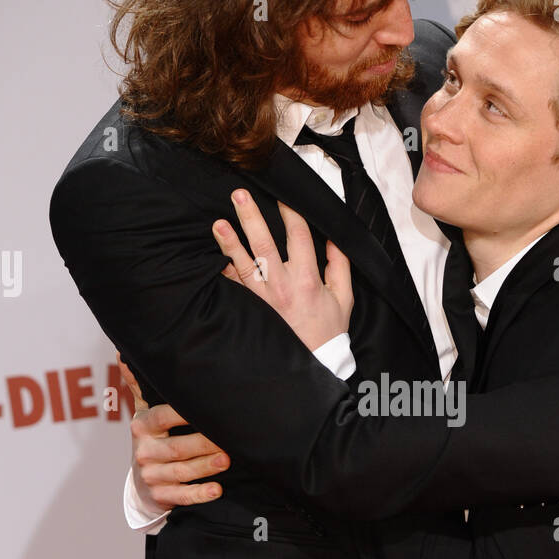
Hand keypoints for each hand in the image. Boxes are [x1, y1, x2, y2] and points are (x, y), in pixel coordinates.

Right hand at [118, 355, 230, 510]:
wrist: (142, 481)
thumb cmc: (152, 438)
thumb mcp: (144, 412)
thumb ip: (140, 385)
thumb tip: (123, 351)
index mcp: (142, 427)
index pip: (161, 417)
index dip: (182, 412)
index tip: (206, 405)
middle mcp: (144, 452)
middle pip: (176, 448)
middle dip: (203, 444)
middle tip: (228, 439)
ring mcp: (152, 476)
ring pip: (181, 472)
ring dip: (205, 467)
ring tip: (227, 460)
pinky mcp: (161, 496)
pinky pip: (182, 497)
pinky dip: (199, 494)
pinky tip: (217, 490)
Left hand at [213, 190, 352, 351]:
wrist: (313, 364)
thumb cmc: (328, 330)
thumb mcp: (343, 296)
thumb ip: (339, 264)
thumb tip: (333, 237)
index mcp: (308, 280)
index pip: (298, 237)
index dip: (290, 212)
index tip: (282, 195)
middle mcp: (283, 286)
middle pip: (264, 244)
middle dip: (251, 218)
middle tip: (239, 195)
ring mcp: (264, 299)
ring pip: (244, 265)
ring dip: (229, 243)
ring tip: (217, 224)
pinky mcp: (251, 310)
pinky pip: (235, 288)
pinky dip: (224, 272)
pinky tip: (215, 257)